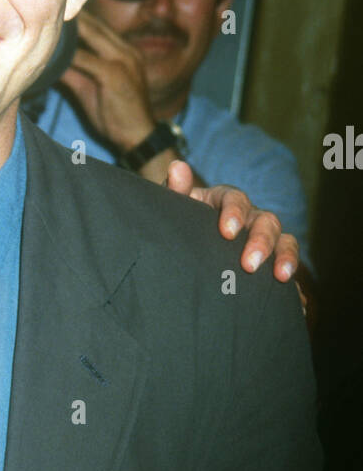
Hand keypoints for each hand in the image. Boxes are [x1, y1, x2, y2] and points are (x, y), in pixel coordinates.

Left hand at [59, 10, 153, 150]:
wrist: (139, 137)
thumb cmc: (117, 115)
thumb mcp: (93, 89)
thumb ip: (75, 72)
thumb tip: (51, 62)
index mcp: (124, 52)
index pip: (99, 27)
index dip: (79, 18)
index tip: (57, 9)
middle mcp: (125, 51)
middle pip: (95, 25)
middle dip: (73, 15)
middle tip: (48, 7)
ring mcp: (122, 60)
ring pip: (92, 35)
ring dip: (71, 28)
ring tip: (49, 20)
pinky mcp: (114, 74)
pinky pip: (86, 59)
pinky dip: (69, 53)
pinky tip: (54, 49)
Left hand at [166, 159, 300, 285]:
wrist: (179, 250)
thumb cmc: (176, 225)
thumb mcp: (172, 209)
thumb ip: (175, 190)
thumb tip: (178, 167)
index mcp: (223, 200)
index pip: (235, 199)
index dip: (234, 213)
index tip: (227, 232)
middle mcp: (249, 217)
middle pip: (266, 221)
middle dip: (262, 241)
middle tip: (250, 265)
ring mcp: (263, 240)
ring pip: (285, 241)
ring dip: (287, 257)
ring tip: (282, 278)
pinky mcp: (270, 264)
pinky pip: (287, 272)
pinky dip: (294, 287)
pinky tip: (298, 302)